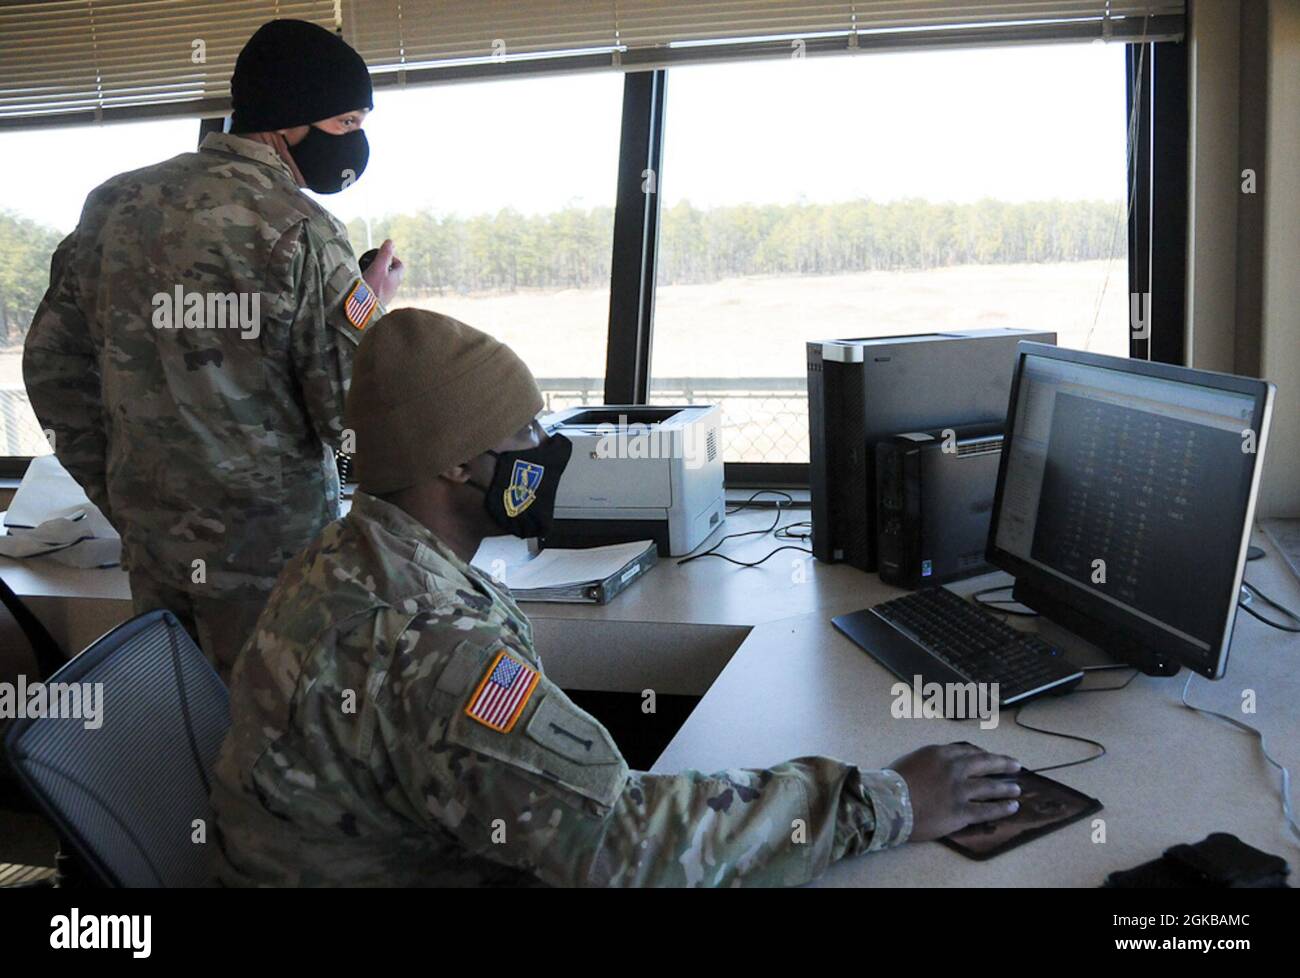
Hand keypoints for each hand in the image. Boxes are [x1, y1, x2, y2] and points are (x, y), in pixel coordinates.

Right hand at [361, 238, 403, 306]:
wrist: (363, 312)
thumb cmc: (372, 289)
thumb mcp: (378, 268)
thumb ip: (384, 255)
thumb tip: (391, 242)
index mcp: (396, 279)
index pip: (400, 265)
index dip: (392, 258)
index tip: (381, 257)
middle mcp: (393, 289)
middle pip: (391, 274)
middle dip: (382, 267)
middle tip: (371, 265)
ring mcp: (385, 297)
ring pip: (383, 283)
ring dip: (375, 277)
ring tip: (364, 275)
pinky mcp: (376, 304)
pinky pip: (375, 292)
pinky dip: (370, 287)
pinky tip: (360, 288)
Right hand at [889, 742, 1021, 841]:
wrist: (889, 804)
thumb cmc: (892, 783)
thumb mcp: (912, 760)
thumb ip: (930, 761)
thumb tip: (939, 766)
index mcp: (940, 753)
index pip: (967, 751)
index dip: (981, 754)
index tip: (989, 757)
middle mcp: (954, 769)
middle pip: (985, 763)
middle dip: (1002, 763)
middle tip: (1015, 765)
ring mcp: (960, 790)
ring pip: (990, 787)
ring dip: (1006, 788)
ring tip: (1016, 789)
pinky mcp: (962, 811)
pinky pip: (987, 810)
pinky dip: (1002, 808)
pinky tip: (1012, 807)